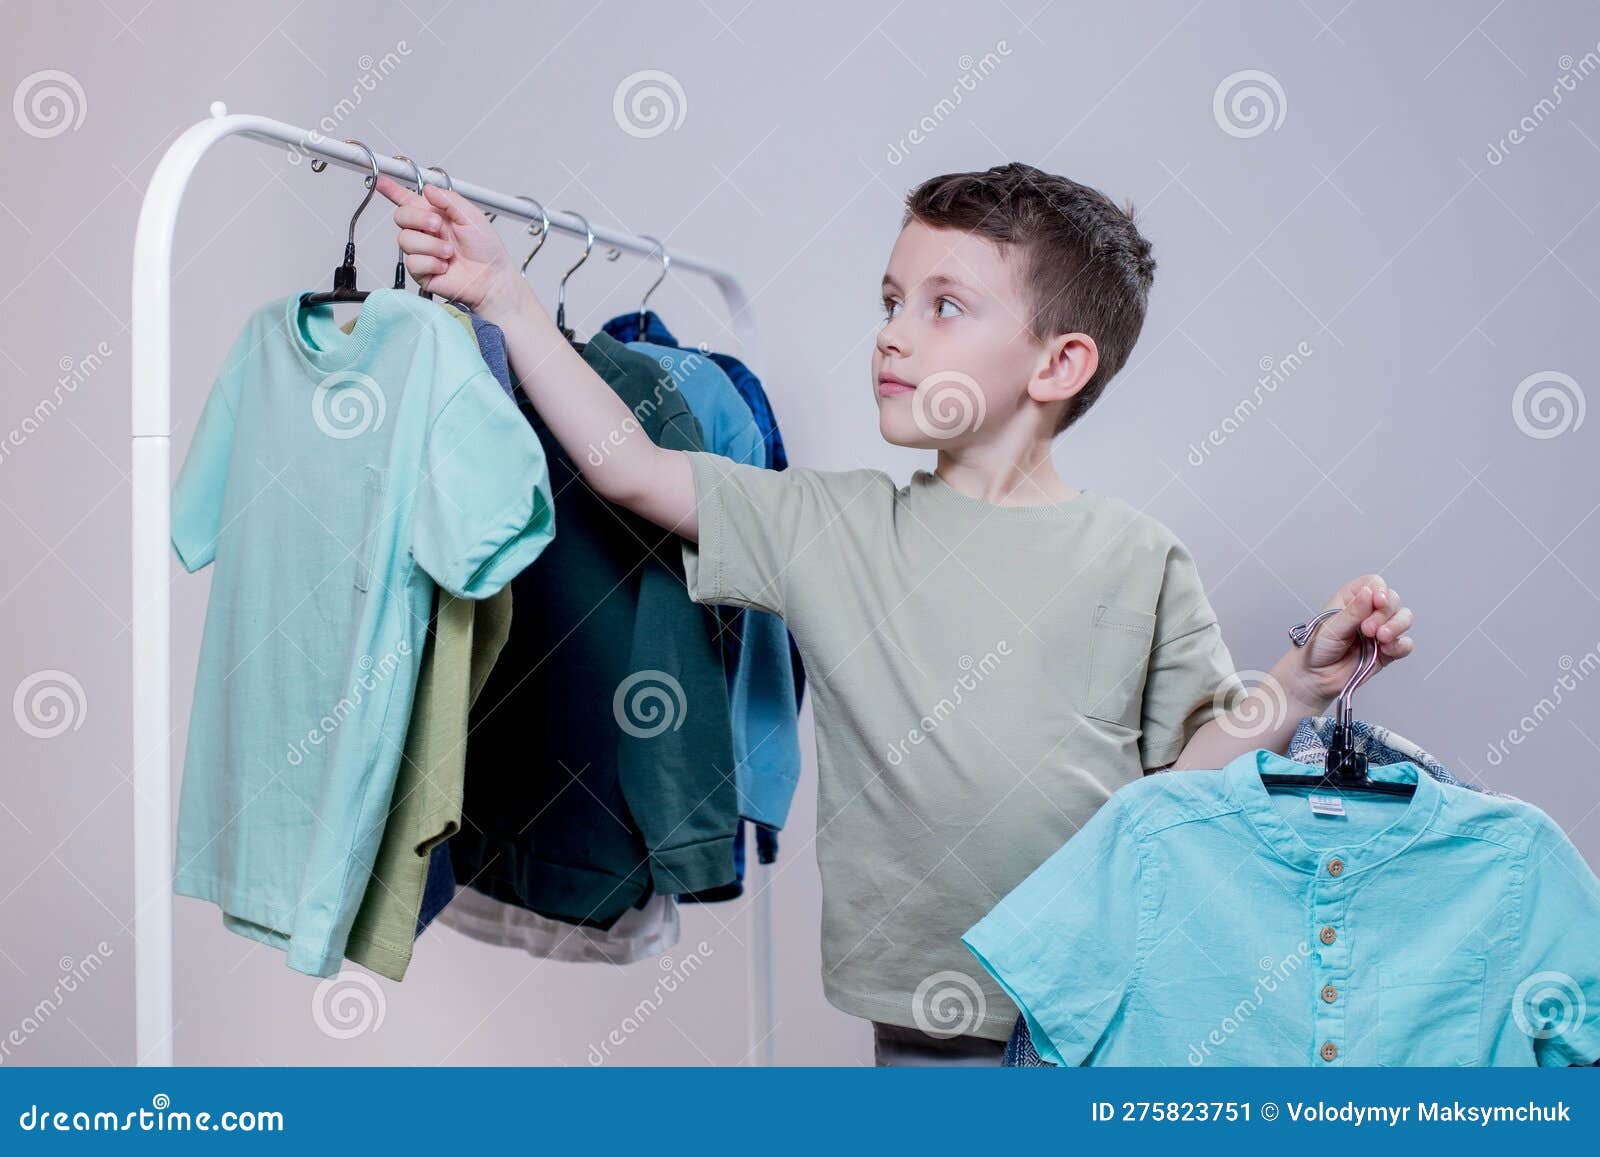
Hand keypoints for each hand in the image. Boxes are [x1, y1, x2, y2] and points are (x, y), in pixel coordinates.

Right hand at [375, 176, 523, 318]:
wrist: (492, 278)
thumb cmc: (487, 249)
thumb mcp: (472, 217)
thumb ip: (449, 200)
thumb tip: (429, 190)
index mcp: (435, 215)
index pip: (408, 199)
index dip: (392, 190)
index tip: (381, 181)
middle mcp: (425, 232)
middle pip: (401, 216)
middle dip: (418, 218)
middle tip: (438, 226)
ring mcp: (422, 252)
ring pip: (405, 240)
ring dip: (430, 245)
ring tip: (449, 252)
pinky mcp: (421, 272)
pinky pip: (413, 262)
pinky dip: (431, 263)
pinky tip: (445, 266)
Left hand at [1287, 574, 1414, 706]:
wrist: (1316, 677)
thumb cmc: (1317, 648)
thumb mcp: (1332, 627)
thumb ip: (1353, 612)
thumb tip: (1369, 592)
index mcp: (1351, 600)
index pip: (1375, 584)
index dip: (1380, 590)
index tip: (1377, 601)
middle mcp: (1368, 612)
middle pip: (1393, 600)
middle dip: (1385, 613)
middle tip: (1368, 629)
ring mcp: (1380, 631)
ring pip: (1404, 619)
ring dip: (1397, 626)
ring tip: (1381, 638)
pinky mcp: (1387, 650)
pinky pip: (1405, 644)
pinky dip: (1401, 645)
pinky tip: (1386, 649)